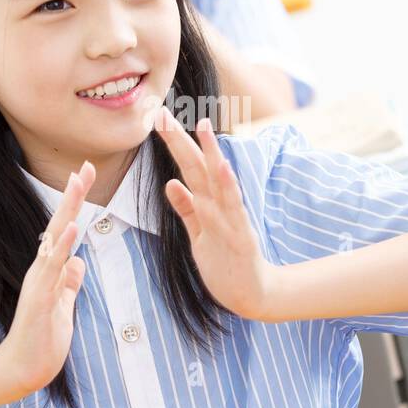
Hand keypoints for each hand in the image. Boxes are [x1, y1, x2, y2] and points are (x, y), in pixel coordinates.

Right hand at [0, 160, 94, 393]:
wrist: (21, 371)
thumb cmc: (42, 341)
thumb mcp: (62, 307)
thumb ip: (68, 284)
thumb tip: (78, 264)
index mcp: (49, 271)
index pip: (64, 230)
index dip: (75, 204)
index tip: (86, 176)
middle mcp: (42, 270)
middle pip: (59, 224)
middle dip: (74, 196)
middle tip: (85, 166)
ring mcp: (39, 282)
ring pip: (55, 239)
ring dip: (68, 210)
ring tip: (78, 183)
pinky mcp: (41, 298)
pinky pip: (53, 268)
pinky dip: (62, 247)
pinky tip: (72, 228)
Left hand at [152, 105, 275, 318]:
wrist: (252, 296)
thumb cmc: (225, 264)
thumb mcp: (198, 236)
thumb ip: (187, 210)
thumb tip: (170, 183)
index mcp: (207, 205)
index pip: (187, 167)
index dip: (172, 143)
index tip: (155, 118)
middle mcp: (219, 206)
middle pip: (197, 166)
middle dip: (180, 139)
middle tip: (162, 111)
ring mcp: (231, 220)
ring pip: (217, 182)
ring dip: (210, 154)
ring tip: (202, 126)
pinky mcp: (240, 237)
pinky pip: (233, 210)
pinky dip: (228, 188)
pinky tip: (223, 168)